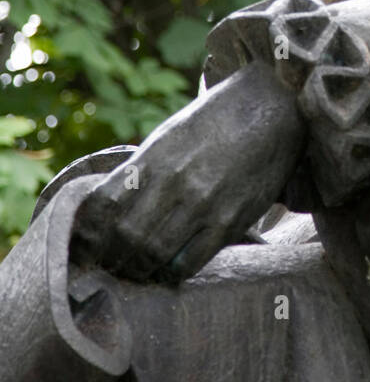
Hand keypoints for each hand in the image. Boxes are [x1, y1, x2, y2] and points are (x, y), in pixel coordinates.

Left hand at [72, 61, 304, 284]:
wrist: (271, 109)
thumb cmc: (215, 123)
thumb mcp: (169, 136)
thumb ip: (141, 171)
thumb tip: (110, 209)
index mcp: (153, 156)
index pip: (102, 205)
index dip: (87, 235)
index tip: (86, 248)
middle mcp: (174, 180)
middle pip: (125, 236)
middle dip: (113, 258)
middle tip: (113, 266)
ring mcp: (203, 202)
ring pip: (154, 254)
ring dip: (140, 270)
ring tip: (139, 271)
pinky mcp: (231, 220)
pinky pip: (191, 261)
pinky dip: (173, 272)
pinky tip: (170, 269)